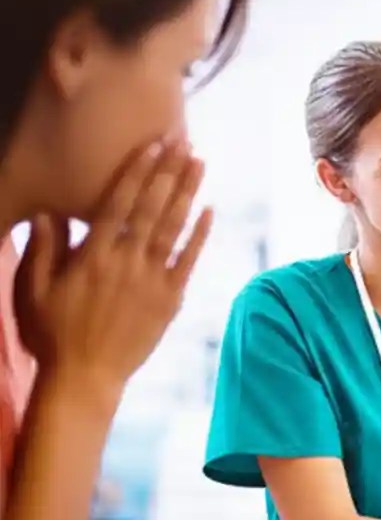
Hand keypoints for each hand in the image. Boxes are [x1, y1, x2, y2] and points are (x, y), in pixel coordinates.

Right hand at [13, 139, 212, 404]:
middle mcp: (124, 263)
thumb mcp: (31, 290)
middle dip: (168, 172)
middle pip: (151, 208)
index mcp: (91, 257)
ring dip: (187, 193)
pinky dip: (199, 235)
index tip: (152, 145)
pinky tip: (210, 210)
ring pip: (173, 228)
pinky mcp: (168, 301)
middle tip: (184, 141)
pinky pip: (188, 261)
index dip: (137, 171)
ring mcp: (150, 281)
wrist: (84, 378)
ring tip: (200, 163)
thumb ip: (42, 248)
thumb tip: (49, 210)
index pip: (118, 203)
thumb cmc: (51, 333)